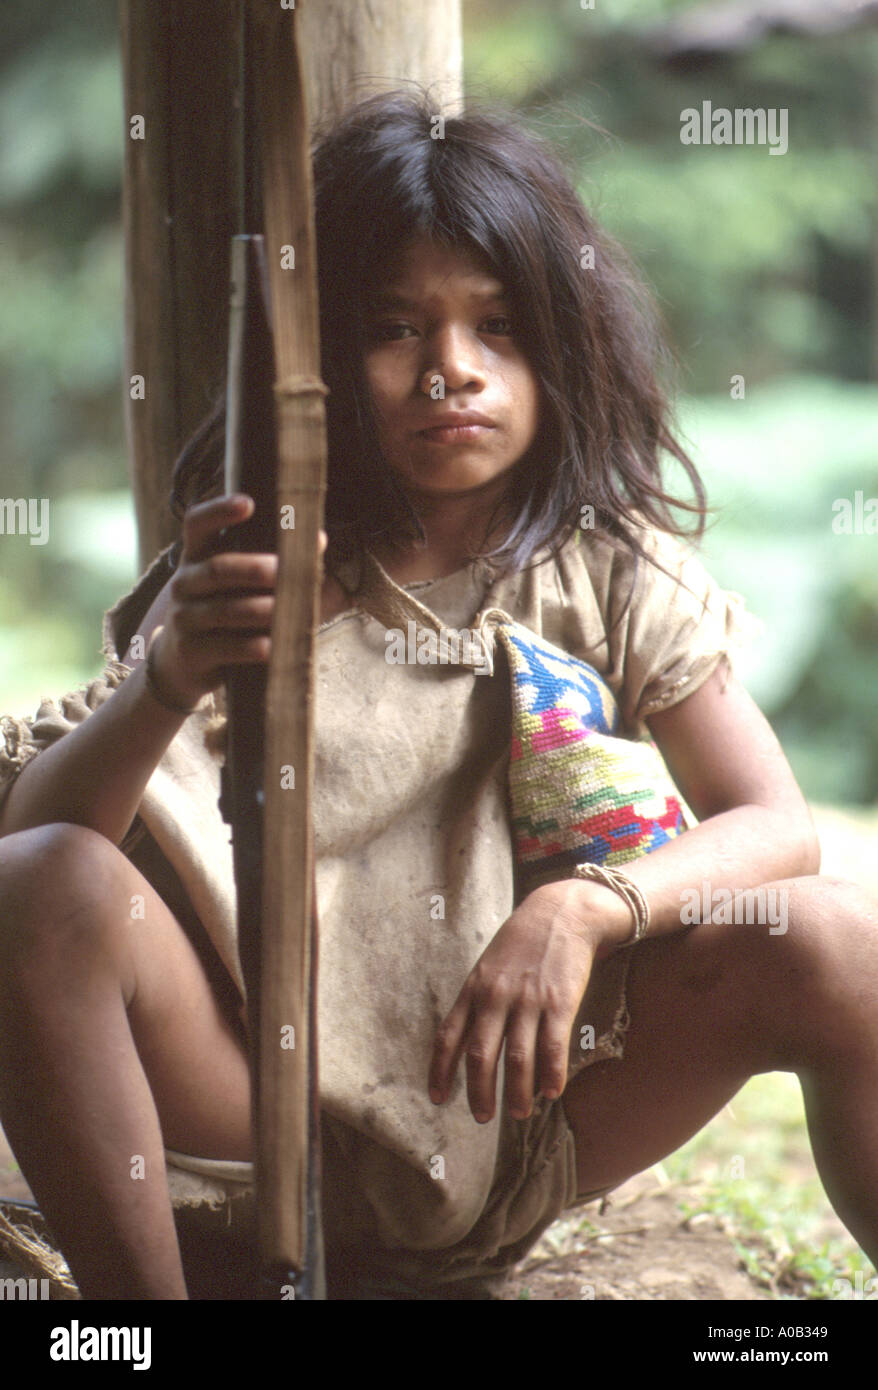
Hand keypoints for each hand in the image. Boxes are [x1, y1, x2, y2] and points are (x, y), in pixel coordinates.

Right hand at [145, 496, 328, 712]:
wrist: (181, 661)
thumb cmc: (222, 610)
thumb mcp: (234, 583)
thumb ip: (268, 562)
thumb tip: (318, 540)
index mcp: (196, 556)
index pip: (197, 524)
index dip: (219, 511)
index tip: (248, 503)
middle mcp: (185, 582)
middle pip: (218, 568)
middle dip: (253, 569)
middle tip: (284, 571)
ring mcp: (184, 617)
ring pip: (224, 610)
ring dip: (259, 609)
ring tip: (285, 610)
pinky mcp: (190, 650)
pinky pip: (224, 647)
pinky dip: (250, 647)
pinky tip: (272, 647)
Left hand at [428, 881, 622, 1124]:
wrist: (561, 912)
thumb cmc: (522, 943)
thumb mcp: (488, 966)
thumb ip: (477, 1000)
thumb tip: (468, 1042)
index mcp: (473, 989)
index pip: (448, 1036)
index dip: (440, 1071)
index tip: (438, 1099)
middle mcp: (495, 997)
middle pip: (480, 1055)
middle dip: (478, 1092)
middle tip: (482, 1117)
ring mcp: (528, 1000)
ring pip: (516, 1059)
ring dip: (517, 1093)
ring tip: (519, 1113)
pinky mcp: (558, 1002)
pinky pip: (552, 1047)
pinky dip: (551, 1074)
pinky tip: (552, 1092)